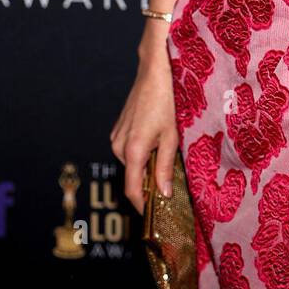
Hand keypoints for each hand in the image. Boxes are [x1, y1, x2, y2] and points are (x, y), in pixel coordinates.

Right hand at [110, 41, 179, 213]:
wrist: (155, 71)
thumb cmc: (167, 100)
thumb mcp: (172, 136)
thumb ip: (165, 167)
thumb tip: (164, 194)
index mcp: (132, 150)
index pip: (132, 190)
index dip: (143, 206)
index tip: (155, 216)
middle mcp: (119, 145)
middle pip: (133, 177)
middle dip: (149, 185)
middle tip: (171, 189)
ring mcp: (116, 136)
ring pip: (131, 164)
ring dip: (146, 168)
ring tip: (168, 162)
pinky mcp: (118, 129)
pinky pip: (129, 151)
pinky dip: (142, 155)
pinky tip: (158, 145)